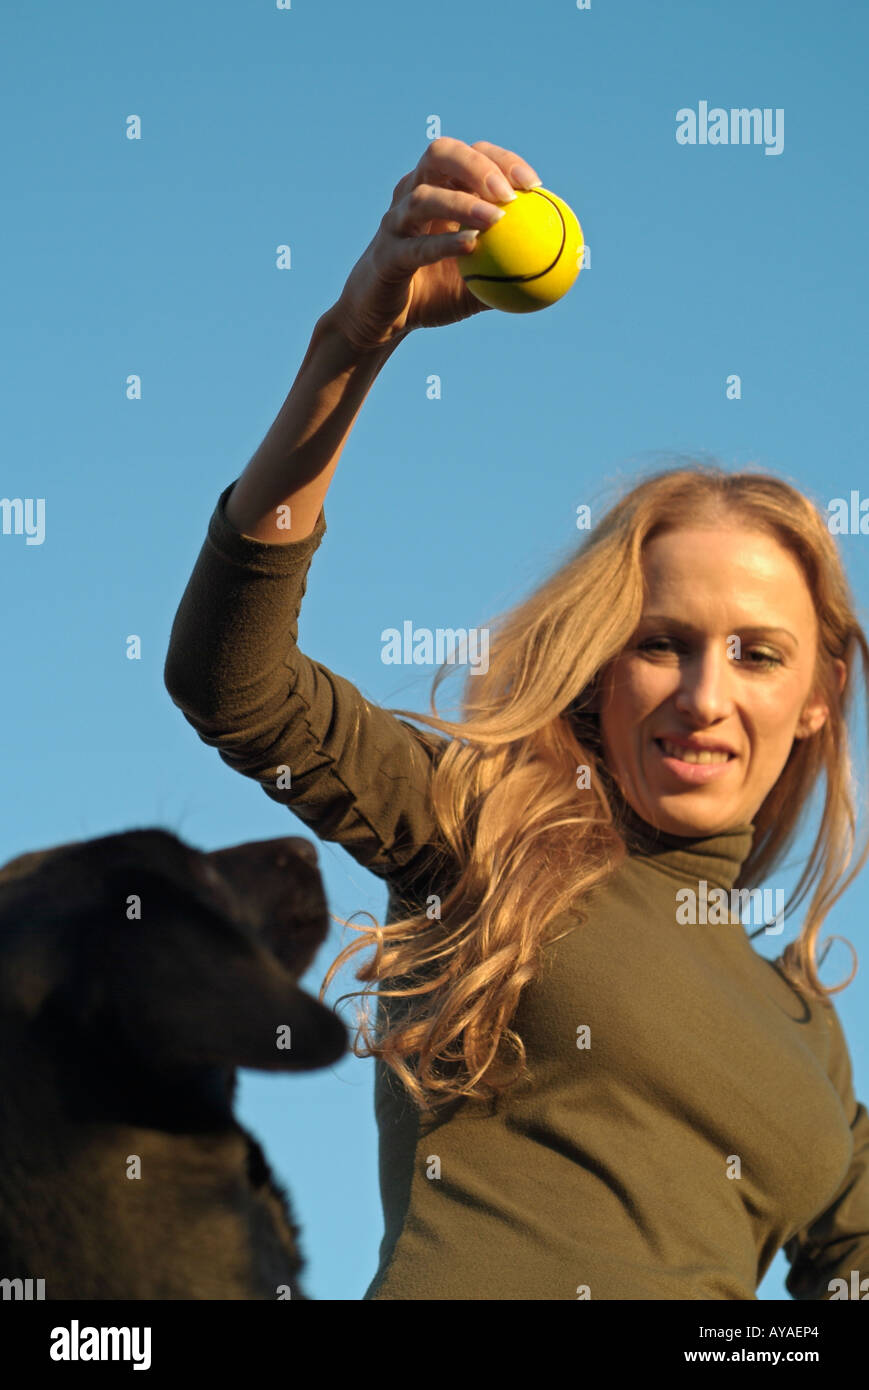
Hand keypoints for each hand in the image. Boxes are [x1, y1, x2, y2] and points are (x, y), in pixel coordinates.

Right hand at [330, 137, 541, 351]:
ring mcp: (395, 222)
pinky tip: (471, 247)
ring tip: (496, 219)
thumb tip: (563, 269)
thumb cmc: (433, 293)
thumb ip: (513, 268)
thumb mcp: (479, 283)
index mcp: (438, 189)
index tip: (534, 185)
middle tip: (509, 191)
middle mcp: (412, 194)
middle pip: (441, 154)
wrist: (382, 322)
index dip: (502, 160)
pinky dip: (443, 243)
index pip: (471, 155)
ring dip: (462, 203)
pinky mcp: (385, 255)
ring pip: (424, 195)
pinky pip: (414, 245)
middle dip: (476, 164)